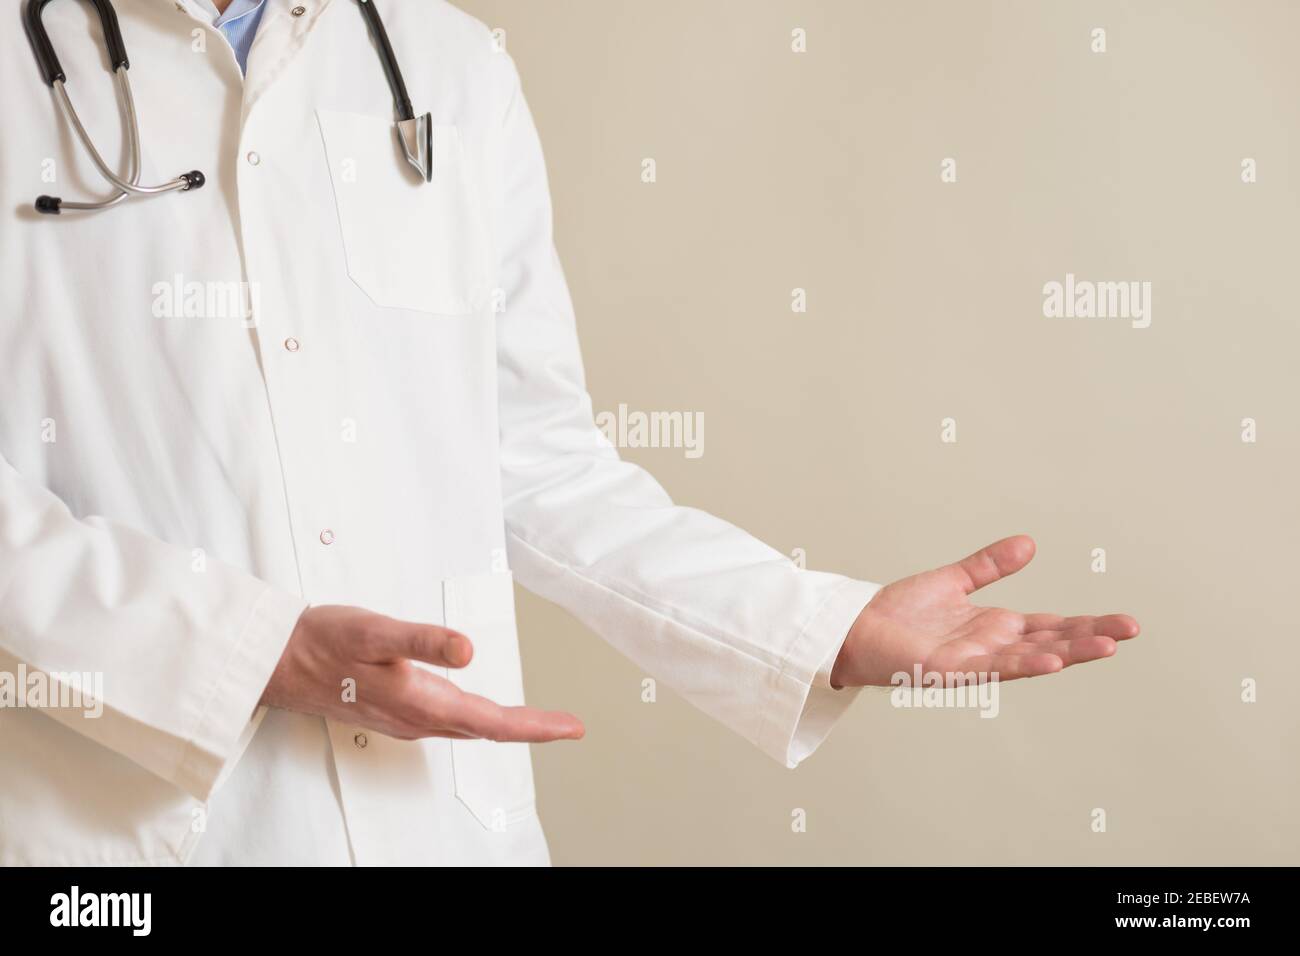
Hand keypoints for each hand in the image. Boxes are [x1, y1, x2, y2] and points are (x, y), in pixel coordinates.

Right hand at [260, 605, 584, 741]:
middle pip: (487, 728)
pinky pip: (447, 723)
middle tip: (568, 727)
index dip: (536, 726)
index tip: (571, 727)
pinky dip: (476, 720)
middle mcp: (417, 718)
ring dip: (506, 726)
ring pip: (467, 728)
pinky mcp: (393, 712)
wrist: (276, 661)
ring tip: (537, 722)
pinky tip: (481, 713)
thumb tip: (468, 651)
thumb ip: (425, 641)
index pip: (493, 720)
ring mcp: (404, 719)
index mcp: (422, 701)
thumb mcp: (376, 631)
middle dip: (531, 728)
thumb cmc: (324, 642)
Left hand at [831, 535, 1138, 687]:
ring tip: (1106, 646)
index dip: (1088, 623)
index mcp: (997, 627)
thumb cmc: (899, 613)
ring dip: (1068, 653)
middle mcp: (992, 646)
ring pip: (1031, 657)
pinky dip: (1022, 664)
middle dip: (1092, 637)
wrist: (857, 628)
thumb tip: (1028, 544)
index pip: (1054, 625)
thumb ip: (989, 566)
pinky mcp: (951, 671)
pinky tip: (1050, 660)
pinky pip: (993, 668)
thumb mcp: (953, 581)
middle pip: (1053, 642)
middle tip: (1132, 630)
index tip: (1126, 623)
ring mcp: (975, 661)